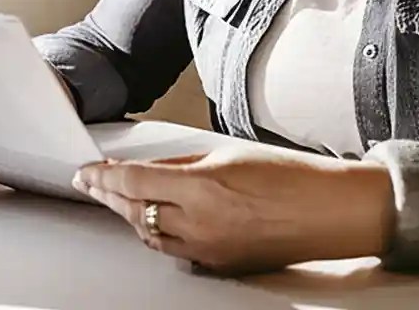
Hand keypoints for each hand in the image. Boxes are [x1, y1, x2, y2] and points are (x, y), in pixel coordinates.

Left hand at [72, 144, 392, 275]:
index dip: (103, 176)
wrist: (333, 211)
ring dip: (129, 215)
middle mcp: (200, 223)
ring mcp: (209, 248)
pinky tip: (151, 219)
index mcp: (202, 187)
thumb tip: (149, 169)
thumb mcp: (228, 154)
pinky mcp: (221, 264)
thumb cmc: (291, 176)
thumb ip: (182, 163)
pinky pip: (175, 250)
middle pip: (134, 210)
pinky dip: (157, 233)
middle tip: (91, 182)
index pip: (134, 182)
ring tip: (115, 197)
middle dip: (109, 195)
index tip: (85, 171)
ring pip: (149, 235)